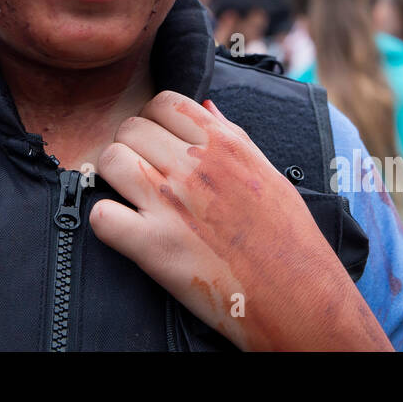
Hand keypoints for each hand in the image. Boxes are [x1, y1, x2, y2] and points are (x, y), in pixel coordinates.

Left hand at [90, 91, 390, 350]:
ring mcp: (171, 204)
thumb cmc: (290, 239)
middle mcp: (195, 167)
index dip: (153, 120)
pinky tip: (125, 230)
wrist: (300, 300)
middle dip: (131, 147)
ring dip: (113, 177)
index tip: (158, 143)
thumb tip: (206, 107)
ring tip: (130, 197)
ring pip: (109, 160)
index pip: (163, 102)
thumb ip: (234, 136)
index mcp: (224, 144)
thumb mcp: (270, 174)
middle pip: (130, 128)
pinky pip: (101, 215)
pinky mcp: (153, 246)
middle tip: (143, 174)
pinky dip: (106, 222)